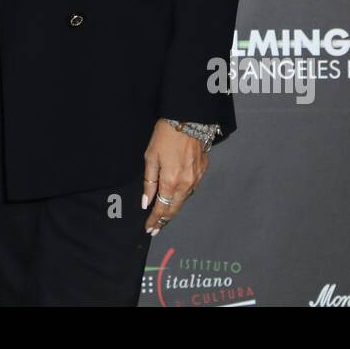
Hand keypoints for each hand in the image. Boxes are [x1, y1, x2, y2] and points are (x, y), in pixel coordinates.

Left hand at [142, 119, 208, 234]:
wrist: (189, 119)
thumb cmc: (165, 136)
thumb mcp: (150, 157)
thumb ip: (149, 182)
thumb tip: (146, 202)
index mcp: (171, 182)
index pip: (162, 208)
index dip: (155, 220)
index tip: (149, 229)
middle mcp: (186, 184)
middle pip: (175, 208)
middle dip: (165, 219)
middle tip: (156, 228)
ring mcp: (197, 178)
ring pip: (184, 199)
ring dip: (174, 207)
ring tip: (164, 215)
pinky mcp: (203, 171)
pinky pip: (191, 188)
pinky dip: (183, 194)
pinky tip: (176, 195)